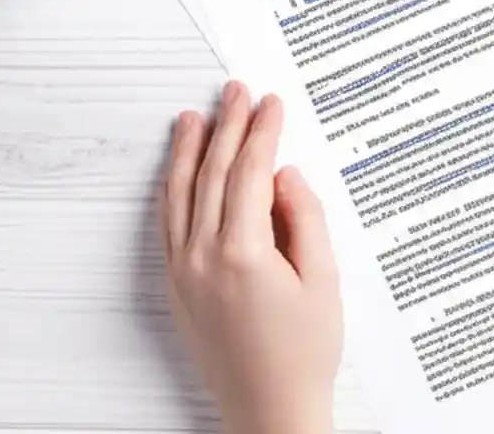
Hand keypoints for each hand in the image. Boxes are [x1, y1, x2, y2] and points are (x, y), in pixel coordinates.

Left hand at [162, 82, 342, 433]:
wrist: (270, 408)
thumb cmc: (304, 353)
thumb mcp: (323, 281)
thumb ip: (306, 220)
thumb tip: (286, 175)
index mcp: (244, 253)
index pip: (251, 174)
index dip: (263, 132)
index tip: (272, 102)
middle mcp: (204, 258)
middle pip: (214, 175)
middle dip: (229, 128)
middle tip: (238, 91)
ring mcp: (184, 273)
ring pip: (181, 195)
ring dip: (190, 151)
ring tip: (197, 116)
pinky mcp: (178, 287)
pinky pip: (170, 224)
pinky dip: (174, 189)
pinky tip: (181, 171)